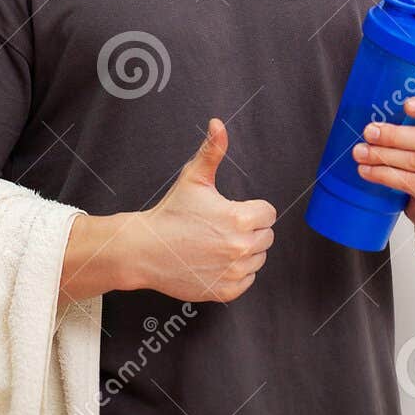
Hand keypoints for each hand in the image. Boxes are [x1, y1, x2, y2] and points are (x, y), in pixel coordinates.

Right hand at [130, 118, 275, 302]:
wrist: (145, 249)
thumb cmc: (170, 213)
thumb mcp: (193, 178)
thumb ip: (212, 150)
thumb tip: (218, 123)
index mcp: (240, 218)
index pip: (269, 213)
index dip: (251, 209)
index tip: (230, 211)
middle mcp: (241, 247)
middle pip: (267, 236)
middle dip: (249, 230)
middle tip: (221, 227)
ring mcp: (234, 272)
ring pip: (258, 259)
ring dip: (244, 252)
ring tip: (216, 244)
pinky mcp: (226, 290)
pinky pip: (247, 280)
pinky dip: (235, 273)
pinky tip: (214, 262)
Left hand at [353, 97, 414, 226]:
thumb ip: (412, 120)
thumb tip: (372, 107)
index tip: (406, 104)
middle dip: (394, 135)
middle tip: (369, 131)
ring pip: (414, 161)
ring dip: (382, 155)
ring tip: (359, 151)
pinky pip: (408, 182)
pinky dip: (383, 175)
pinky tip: (366, 170)